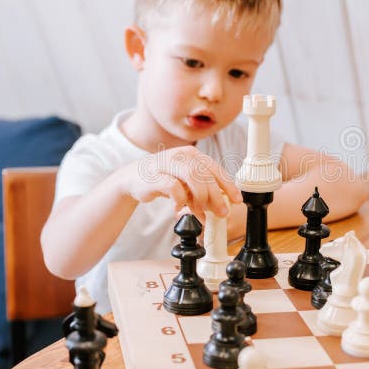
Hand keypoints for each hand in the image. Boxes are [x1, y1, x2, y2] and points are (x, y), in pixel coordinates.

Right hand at [121, 146, 240, 220]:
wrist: (132, 179)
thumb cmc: (162, 179)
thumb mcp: (186, 182)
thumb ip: (202, 189)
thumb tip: (221, 206)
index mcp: (192, 155)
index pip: (216, 169)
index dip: (228, 185)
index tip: (236, 200)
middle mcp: (182, 155)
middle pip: (206, 175)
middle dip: (217, 196)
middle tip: (221, 213)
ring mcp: (168, 163)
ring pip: (193, 178)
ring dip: (200, 199)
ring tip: (200, 213)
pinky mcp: (155, 176)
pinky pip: (174, 188)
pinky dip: (180, 200)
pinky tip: (178, 208)